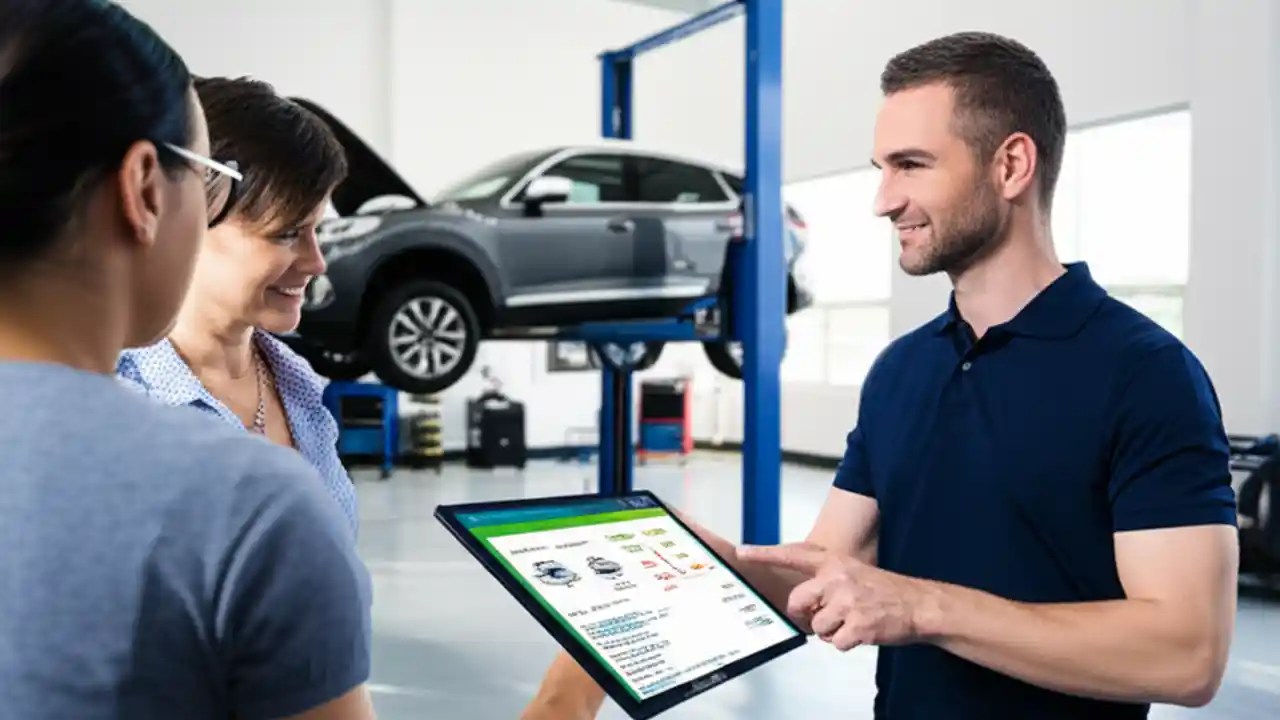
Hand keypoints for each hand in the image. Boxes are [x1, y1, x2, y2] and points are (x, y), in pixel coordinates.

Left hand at [737, 542, 931, 650]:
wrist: (917, 604)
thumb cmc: (882, 591)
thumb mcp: (851, 572)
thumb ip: (824, 581)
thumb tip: (799, 601)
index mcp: (833, 563)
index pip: (793, 555)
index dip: (765, 554)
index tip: (742, 552)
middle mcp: (837, 578)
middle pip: (797, 602)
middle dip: (807, 614)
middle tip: (827, 614)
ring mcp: (847, 601)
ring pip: (816, 626)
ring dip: (830, 630)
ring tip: (851, 620)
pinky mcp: (857, 624)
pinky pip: (834, 643)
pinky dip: (845, 643)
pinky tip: (860, 631)